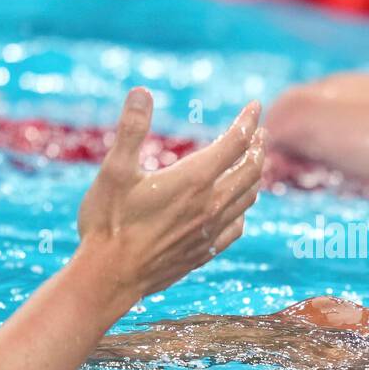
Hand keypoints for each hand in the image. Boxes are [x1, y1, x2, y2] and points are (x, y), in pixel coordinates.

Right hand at [75, 88, 263, 309]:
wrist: (109, 277)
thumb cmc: (108, 222)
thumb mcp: (114, 171)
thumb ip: (131, 129)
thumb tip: (142, 92)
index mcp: (193, 180)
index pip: (234, 142)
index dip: (247, 120)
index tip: (255, 105)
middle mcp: (210, 205)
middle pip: (249, 170)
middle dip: (257, 146)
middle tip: (260, 132)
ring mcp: (210, 231)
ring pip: (247, 198)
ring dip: (255, 176)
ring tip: (254, 163)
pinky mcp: (204, 252)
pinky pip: (236, 227)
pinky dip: (244, 209)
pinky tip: (238, 208)